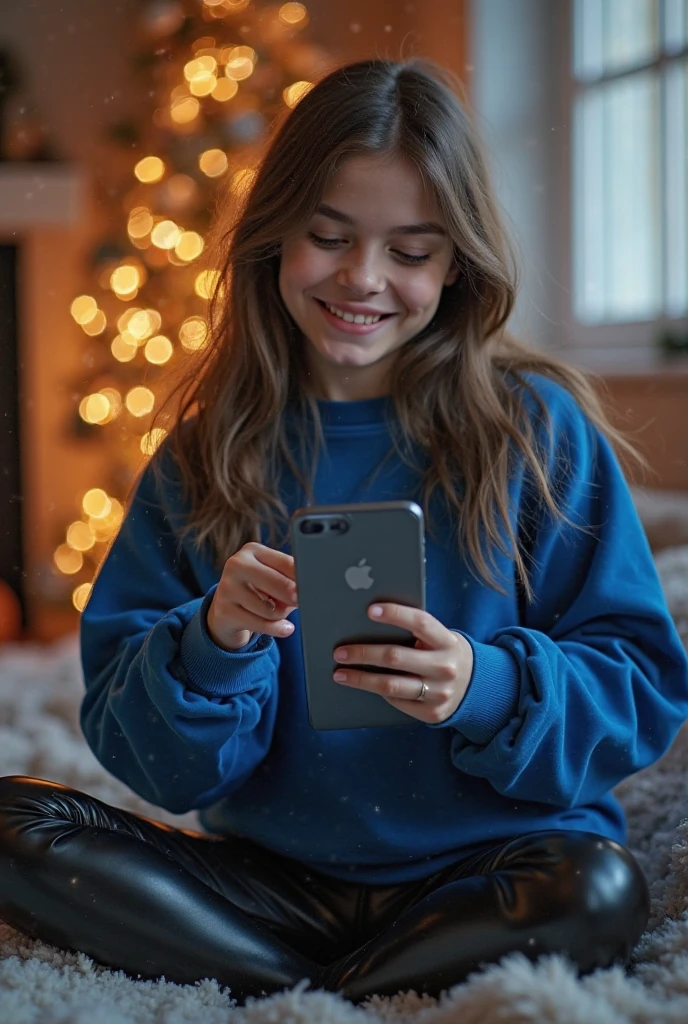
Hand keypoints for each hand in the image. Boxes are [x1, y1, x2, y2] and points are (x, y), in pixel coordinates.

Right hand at [206, 542, 298, 650]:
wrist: (225, 612)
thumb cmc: (257, 592)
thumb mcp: (273, 580)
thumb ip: (290, 580)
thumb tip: (308, 591)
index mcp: (252, 551)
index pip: (288, 563)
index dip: (304, 579)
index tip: (313, 589)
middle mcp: (237, 564)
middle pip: (279, 583)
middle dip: (295, 597)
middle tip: (299, 603)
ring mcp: (227, 587)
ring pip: (271, 609)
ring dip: (281, 616)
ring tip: (277, 613)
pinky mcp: (224, 610)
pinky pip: (261, 624)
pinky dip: (277, 629)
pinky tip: (285, 628)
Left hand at [332, 603, 473, 723]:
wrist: (476, 687)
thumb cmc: (445, 654)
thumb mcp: (440, 639)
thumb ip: (416, 632)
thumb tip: (370, 623)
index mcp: (447, 642)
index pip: (420, 622)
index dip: (395, 614)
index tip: (369, 610)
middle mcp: (445, 667)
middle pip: (396, 657)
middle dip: (362, 653)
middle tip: (339, 651)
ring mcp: (439, 692)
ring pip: (391, 685)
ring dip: (360, 679)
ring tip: (340, 673)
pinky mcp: (432, 712)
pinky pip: (397, 701)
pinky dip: (377, 692)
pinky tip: (363, 684)